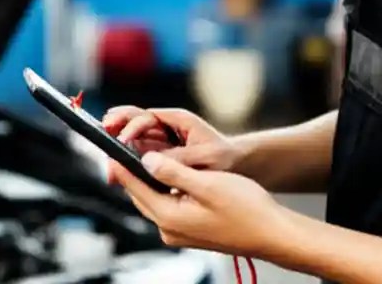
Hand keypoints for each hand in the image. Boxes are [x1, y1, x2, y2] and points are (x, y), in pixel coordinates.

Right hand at [101, 106, 242, 182]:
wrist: (235, 168)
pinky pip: (138, 153)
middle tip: (103, 129)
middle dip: (118, 124)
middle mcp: (166, 127)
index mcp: (178, 120)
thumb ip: (181, 156)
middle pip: (136, 120)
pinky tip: (117, 169)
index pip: (149, 117)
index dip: (133, 126)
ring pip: (134, 136)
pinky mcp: (159, 155)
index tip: (122, 139)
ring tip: (105, 152)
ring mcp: (161, 140)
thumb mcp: (205, 157)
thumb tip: (155, 161)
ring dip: (118, 141)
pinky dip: (126, 158)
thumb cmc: (224, 158)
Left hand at [110, 151, 291, 258]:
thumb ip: (173, 172)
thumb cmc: (246, 209)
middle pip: (140, 195)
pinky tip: (169, 174)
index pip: (134, 187)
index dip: (120, 164)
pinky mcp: (189, 231)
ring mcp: (179, 233)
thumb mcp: (208, 183)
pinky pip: (167, 206)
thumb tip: (145, 160)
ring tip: (143, 155)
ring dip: (147, 179)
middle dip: (131, 171)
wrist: (272, 234)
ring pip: (153, 200)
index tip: (109, 146)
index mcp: (170, 217)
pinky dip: (163, 189)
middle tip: (124, 146)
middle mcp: (169, 229)